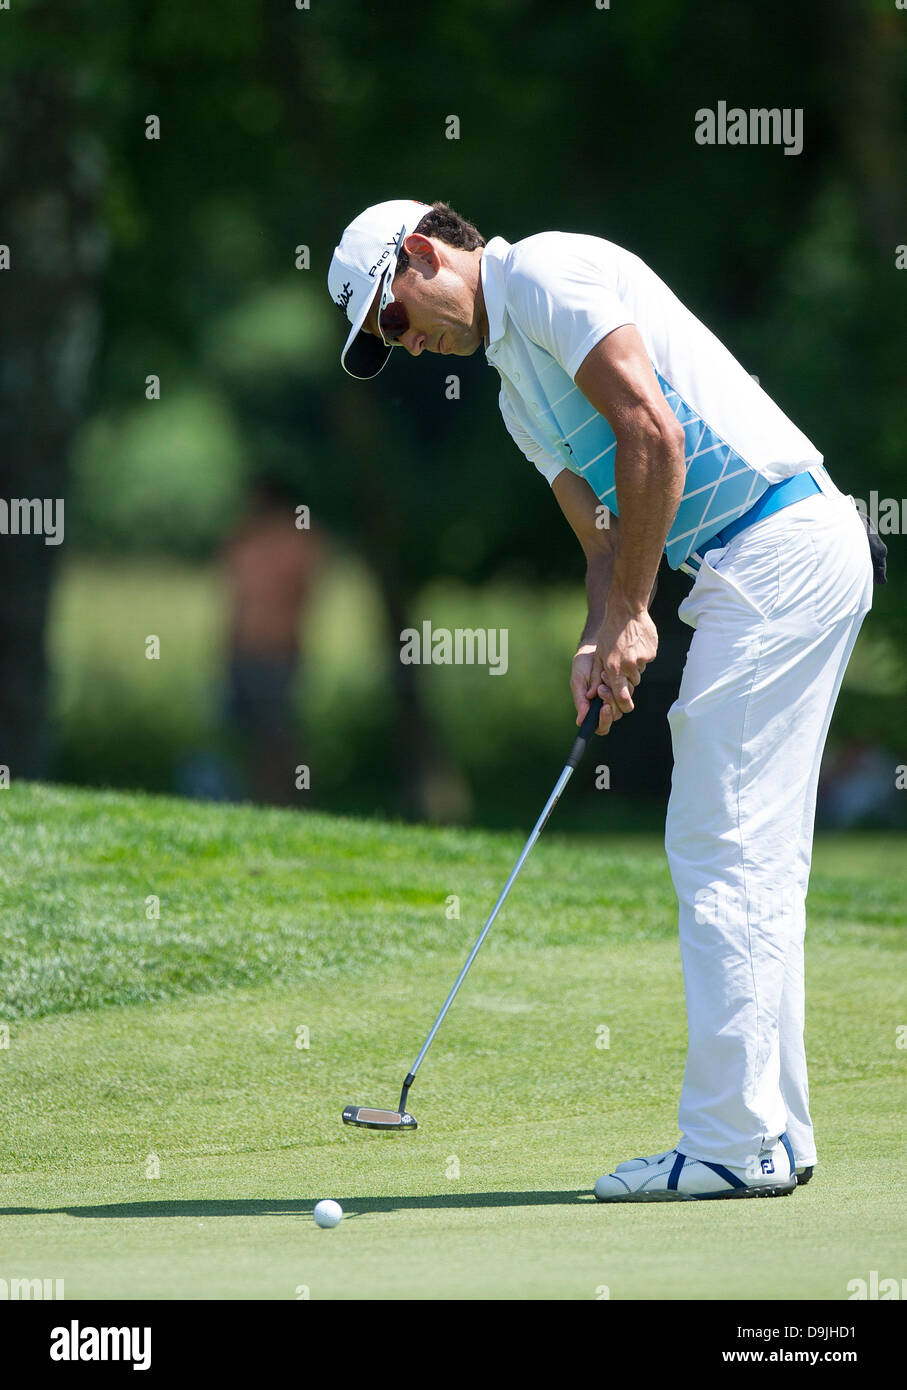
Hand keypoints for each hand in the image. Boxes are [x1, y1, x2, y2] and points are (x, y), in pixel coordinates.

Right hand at [571, 644, 621, 736]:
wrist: (594, 648)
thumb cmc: (582, 666)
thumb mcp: (578, 682)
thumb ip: (580, 701)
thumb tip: (580, 721)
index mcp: (592, 709)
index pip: (601, 726)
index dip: (604, 721)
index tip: (604, 708)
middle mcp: (605, 705)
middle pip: (615, 716)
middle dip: (610, 702)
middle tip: (602, 688)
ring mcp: (616, 696)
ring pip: (622, 704)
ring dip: (614, 691)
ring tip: (603, 676)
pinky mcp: (625, 686)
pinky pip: (628, 690)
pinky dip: (620, 682)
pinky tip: (609, 672)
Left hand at [589, 602, 657, 722]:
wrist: (626, 610)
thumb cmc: (609, 632)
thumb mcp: (599, 654)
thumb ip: (596, 675)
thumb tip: (593, 694)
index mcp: (614, 668)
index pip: (622, 696)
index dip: (623, 704)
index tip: (624, 705)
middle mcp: (629, 666)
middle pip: (632, 683)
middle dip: (627, 677)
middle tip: (622, 661)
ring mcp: (643, 659)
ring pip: (640, 671)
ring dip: (634, 665)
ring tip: (627, 649)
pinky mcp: (652, 652)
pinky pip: (647, 660)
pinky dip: (642, 655)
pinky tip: (636, 643)